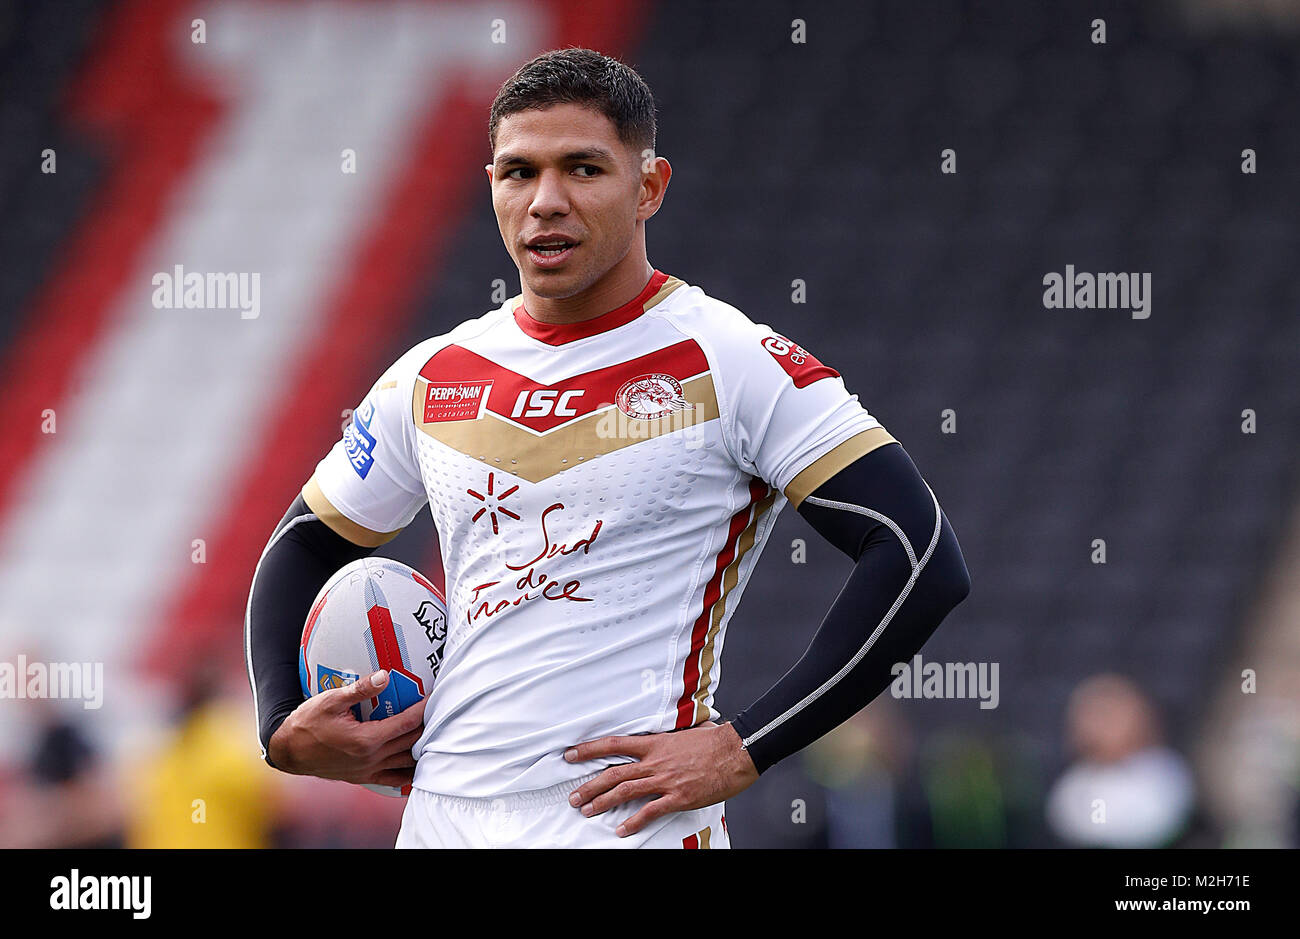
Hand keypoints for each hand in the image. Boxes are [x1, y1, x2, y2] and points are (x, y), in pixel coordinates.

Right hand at [268, 669, 423, 788]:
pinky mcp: (363, 777)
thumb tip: (384, 676)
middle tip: (442, 711)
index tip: (436, 697)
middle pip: (412, 742)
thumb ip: (359, 689)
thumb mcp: (330, 700)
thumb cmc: (307, 723)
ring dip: (422, 749)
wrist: (289, 751)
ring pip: (406, 763)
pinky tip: (418, 768)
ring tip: (436, 735)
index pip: (407, 722)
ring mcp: (368, 770)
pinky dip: (408, 774)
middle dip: (429, 727)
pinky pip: (392, 779)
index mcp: (367, 739)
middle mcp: (371, 758)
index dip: (425, 709)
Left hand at [564, 722, 757, 836]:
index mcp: (655, 743)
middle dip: (589, 785)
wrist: (737, 750)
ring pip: (625, 791)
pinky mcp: (679, 797)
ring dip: (602, 802)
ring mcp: (666, 780)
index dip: (589, 749)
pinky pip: (650, 811)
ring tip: (587, 811)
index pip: (614, 744)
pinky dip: (633, 821)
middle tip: (573, 796)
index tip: (571, 755)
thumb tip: (663, 737)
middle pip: (613, 773)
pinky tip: (621, 830)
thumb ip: (668, 739)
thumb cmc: (714, 741)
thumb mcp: (684, 733)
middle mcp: (655, 761)